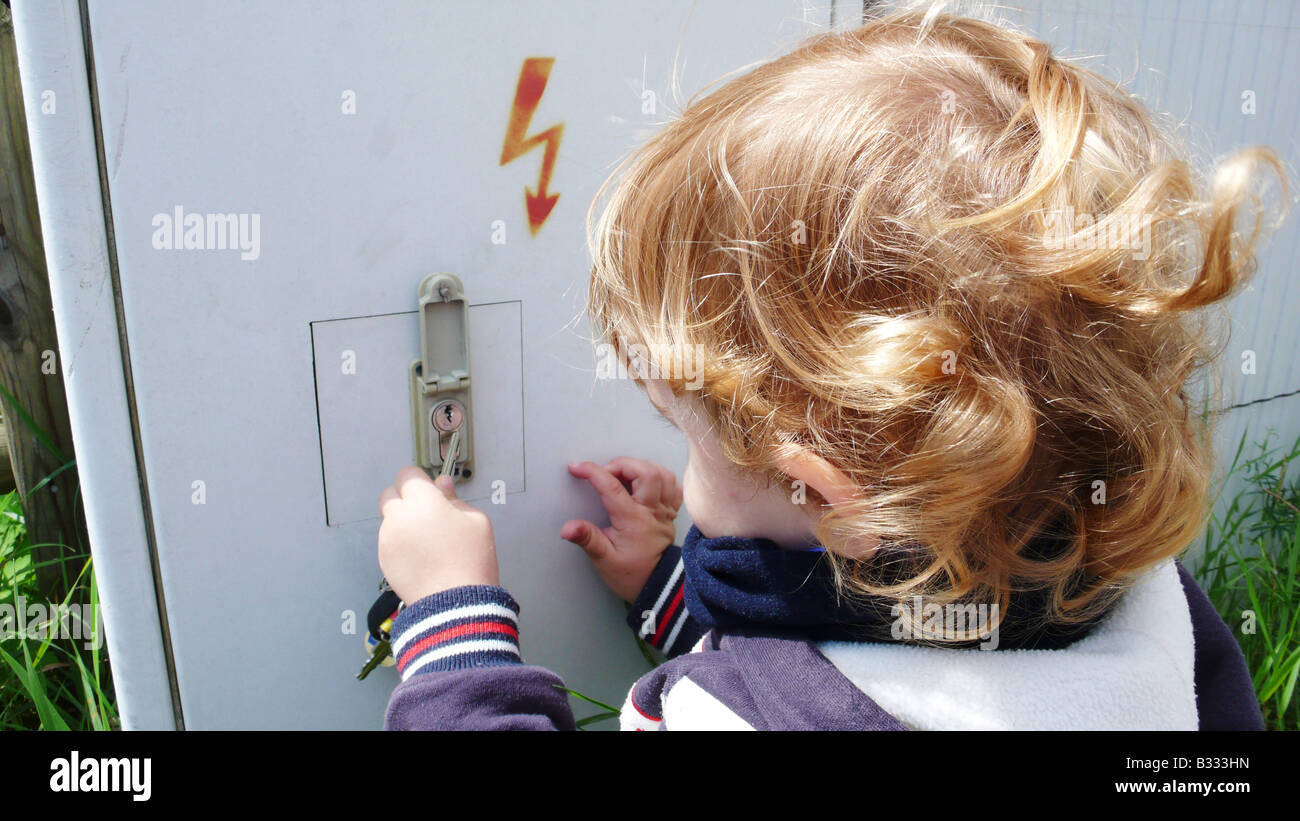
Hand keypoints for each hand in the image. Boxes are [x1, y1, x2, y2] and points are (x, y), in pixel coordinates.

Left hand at [378, 467, 497, 603]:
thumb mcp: (476, 521)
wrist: (455, 604)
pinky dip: (400, 543)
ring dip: (403, 522)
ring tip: (427, 541)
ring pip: (389, 519)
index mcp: (423, 502)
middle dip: (405, 499)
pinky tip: (421, 557)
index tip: (430, 490)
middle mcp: (399, 517)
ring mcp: (388, 540)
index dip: (420, 481)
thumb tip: (442, 485)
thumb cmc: (471, 561)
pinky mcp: (383, 560)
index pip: (408, 475)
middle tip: (426, 513)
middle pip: (390, 494)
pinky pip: (388, 542)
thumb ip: (455, 498)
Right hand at [561, 458, 681, 602]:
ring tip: (624, 474)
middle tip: (605, 471)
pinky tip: (646, 482)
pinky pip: (673, 486)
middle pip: (645, 472)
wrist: (658, 586)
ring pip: (662, 474)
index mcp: (632, 520)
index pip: (612, 487)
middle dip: (622, 464)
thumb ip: (587, 539)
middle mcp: (651, 511)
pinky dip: (660, 477)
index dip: (592, 472)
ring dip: (641, 467)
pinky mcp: (671, 512)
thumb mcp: (603, 559)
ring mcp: (664, 510)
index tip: (576, 468)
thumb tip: (568, 528)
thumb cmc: (631, 574)